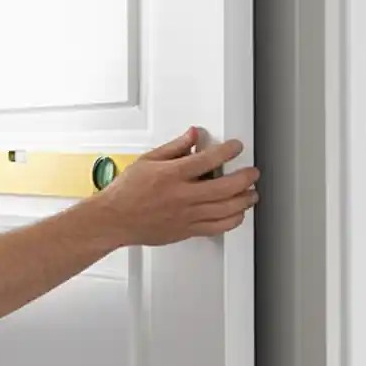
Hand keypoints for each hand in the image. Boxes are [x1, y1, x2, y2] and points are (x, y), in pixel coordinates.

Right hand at [93, 127, 259, 246]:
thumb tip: (192, 135)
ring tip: (251, 193)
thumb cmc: (126, 192)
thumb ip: (173, 147)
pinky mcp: (186, 231)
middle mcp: (181, 196)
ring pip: (226, 209)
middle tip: (252, 173)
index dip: (228, 150)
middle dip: (246, 178)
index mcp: (171, 175)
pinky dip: (233, 220)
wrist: (114, 219)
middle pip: (225, 187)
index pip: (208, 159)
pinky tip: (237, 214)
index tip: (236, 146)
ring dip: (245, 200)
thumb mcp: (147, 160)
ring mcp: (186, 215)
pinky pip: (217, 227)